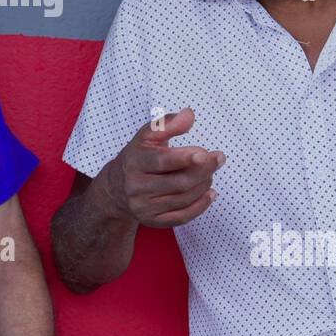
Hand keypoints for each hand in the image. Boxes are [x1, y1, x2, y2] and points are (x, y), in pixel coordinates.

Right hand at [99, 107, 224, 227]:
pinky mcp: (152, 221)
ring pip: (184, 199)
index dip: (184, 158)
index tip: (205, 153)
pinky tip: (210, 193)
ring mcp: (144, 206)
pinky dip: (201, 205)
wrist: (117, 188)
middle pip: (179, 182)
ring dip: (204, 184)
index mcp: (135, 161)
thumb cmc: (139, 157)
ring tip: (210, 172)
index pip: (162, 161)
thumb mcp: (147, 136)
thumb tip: (189, 115)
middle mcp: (136, 187)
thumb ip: (168, 123)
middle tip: (218, 158)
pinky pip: (182, 217)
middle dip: (204, 170)